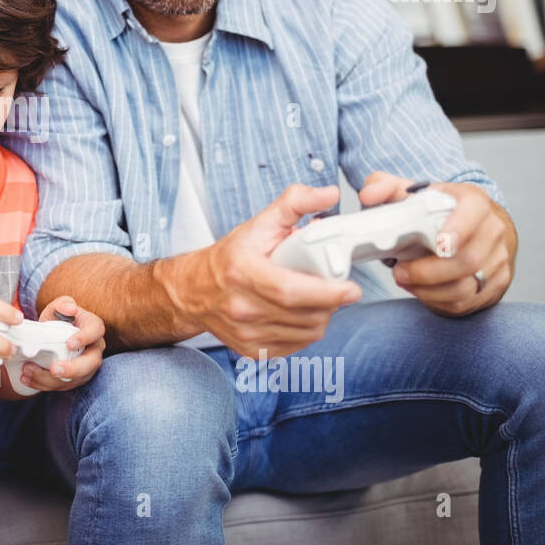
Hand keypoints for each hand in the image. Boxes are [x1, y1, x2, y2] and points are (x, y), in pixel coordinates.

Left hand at [15, 295, 105, 391]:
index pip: (95, 331)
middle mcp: (94, 349)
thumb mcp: (58, 308)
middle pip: (91, 363)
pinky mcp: (74, 380)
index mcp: (93, 327)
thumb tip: (69, 308)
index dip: (85, 338)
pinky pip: (61, 386)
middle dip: (72, 369)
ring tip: (28, 371)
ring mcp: (86, 367)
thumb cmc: (59, 320)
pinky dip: (42, 384)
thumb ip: (62, 304)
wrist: (53, 336)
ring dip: (50, 379)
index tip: (69, 343)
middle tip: (54, 370)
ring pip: (74, 379)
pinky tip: (27, 378)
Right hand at [169, 184, 363, 357]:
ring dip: (322, 316)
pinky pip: (296, 345)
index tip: (351, 288)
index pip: (290, 291)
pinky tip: (300, 314)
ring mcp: (246, 333)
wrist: (193, 291)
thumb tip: (328, 194)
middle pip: (305, 314)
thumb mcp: (258, 224)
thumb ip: (294, 203)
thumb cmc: (229, 258)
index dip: (326, 293)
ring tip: (316, 297)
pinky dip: (307, 331)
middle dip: (331, 301)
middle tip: (335, 286)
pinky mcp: (253, 351)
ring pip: (306, 333)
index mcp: (242, 273)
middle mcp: (241, 307)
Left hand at [358, 171, 514, 316]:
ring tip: (405, 280)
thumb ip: (384, 187)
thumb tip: (368, 194)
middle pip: (467, 260)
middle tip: (399, 271)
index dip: (458, 229)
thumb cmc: (435, 211)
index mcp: (474, 201)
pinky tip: (421, 290)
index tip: (440, 244)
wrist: (467, 229)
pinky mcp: (495, 284)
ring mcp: (497, 259)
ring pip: (466, 286)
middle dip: (428, 272)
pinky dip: (437, 300)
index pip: (473, 212)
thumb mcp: (410, 193)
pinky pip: (466, 302)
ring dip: (429, 290)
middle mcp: (492, 230)